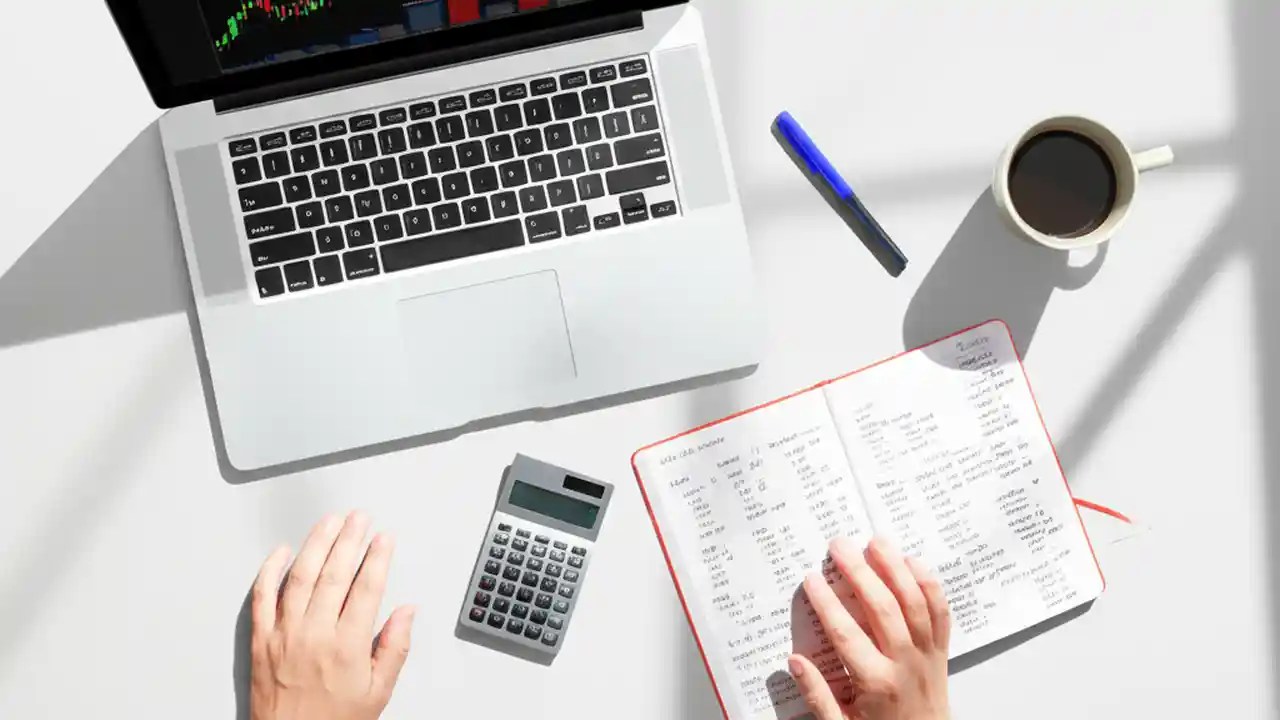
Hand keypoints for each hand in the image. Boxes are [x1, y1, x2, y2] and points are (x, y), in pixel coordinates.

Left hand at [251, 512, 415, 719]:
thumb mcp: (378, 692)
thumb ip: (394, 649)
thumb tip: (407, 613)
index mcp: (347, 646)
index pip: (366, 588)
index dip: (377, 558)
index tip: (385, 539)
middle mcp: (314, 634)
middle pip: (334, 573)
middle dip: (350, 539)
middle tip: (360, 518)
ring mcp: (284, 634)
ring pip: (299, 576)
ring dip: (316, 544)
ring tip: (329, 522)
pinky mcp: (261, 640)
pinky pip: (262, 596)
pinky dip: (270, 570)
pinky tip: (281, 552)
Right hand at [789, 537, 950, 719]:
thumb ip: (818, 696)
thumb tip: (795, 661)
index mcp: (876, 683)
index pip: (846, 635)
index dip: (827, 604)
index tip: (811, 579)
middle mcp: (905, 664)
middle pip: (882, 608)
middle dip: (858, 572)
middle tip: (838, 546)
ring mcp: (927, 655)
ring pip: (914, 602)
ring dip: (895, 568)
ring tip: (875, 543)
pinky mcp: (941, 651)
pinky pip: (940, 611)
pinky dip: (930, 584)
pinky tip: (913, 563)